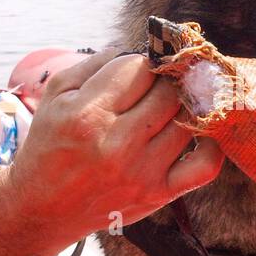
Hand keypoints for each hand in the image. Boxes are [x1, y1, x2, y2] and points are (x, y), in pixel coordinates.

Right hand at [8, 49, 223, 240]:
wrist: (44, 208)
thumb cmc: (49, 144)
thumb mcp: (55, 96)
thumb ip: (94, 63)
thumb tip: (136, 47)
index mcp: (87, 115)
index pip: (139, 68)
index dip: (142, 63)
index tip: (137, 71)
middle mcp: (117, 144)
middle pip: (168, 91)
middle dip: (165, 81)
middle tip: (157, 85)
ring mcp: (141, 172)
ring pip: (189, 119)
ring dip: (185, 106)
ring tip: (170, 106)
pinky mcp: (159, 194)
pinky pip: (205, 165)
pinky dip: (211, 144)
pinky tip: (198, 130)